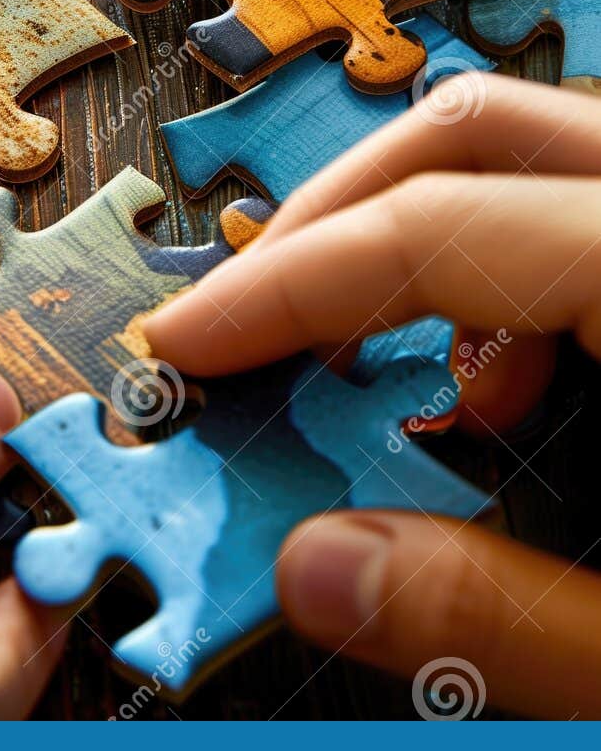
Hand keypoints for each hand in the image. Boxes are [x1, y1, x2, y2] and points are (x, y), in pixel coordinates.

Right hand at [143, 75, 600, 717]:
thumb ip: (498, 620)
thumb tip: (314, 574)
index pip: (436, 225)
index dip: (284, 285)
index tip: (187, 347)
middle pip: (473, 131)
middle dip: (334, 214)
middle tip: (252, 318)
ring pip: (529, 149)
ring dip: (423, 231)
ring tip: (382, 365)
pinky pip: (576, 208)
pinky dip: (507, 268)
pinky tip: (508, 390)